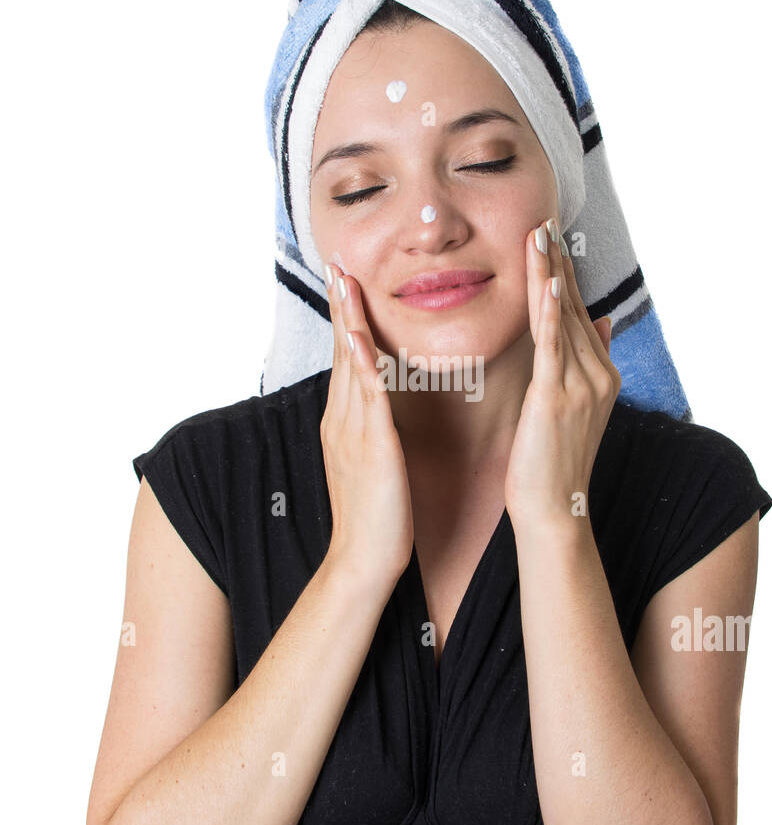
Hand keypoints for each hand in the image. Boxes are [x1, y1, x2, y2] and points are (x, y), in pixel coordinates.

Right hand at [320, 263, 414, 584]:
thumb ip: (375, 432)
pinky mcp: (368, 446)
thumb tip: (382, 410)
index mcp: (345, 423)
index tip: (345, 283)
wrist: (363, 561)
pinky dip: (359, 361)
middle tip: (337, 262)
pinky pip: (364, 395)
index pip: (345, 360)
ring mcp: (351, 430)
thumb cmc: (377, 518)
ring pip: (348, 363)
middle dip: (339, 305)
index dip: (344, 319)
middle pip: (340, 351)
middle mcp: (342, 419)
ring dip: (346, 319)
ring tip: (343, 279)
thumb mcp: (375, 464)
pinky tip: (357, 334)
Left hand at [503, 218, 621, 531]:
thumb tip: (603, 321)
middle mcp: (598, 374)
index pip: (579, 312)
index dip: (565, 274)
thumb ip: (588, 361)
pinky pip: (554, 345)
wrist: (552, 509)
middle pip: (574, 306)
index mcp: (601, 374)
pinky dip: (552, 312)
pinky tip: (548, 282)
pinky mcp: (557, 397)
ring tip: (541, 234)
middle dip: (558, 262)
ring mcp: (581, 385)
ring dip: (551, 273)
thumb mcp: (575, 406)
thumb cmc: (551, 462)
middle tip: (544, 218)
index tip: (552, 237)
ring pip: (564, 317)